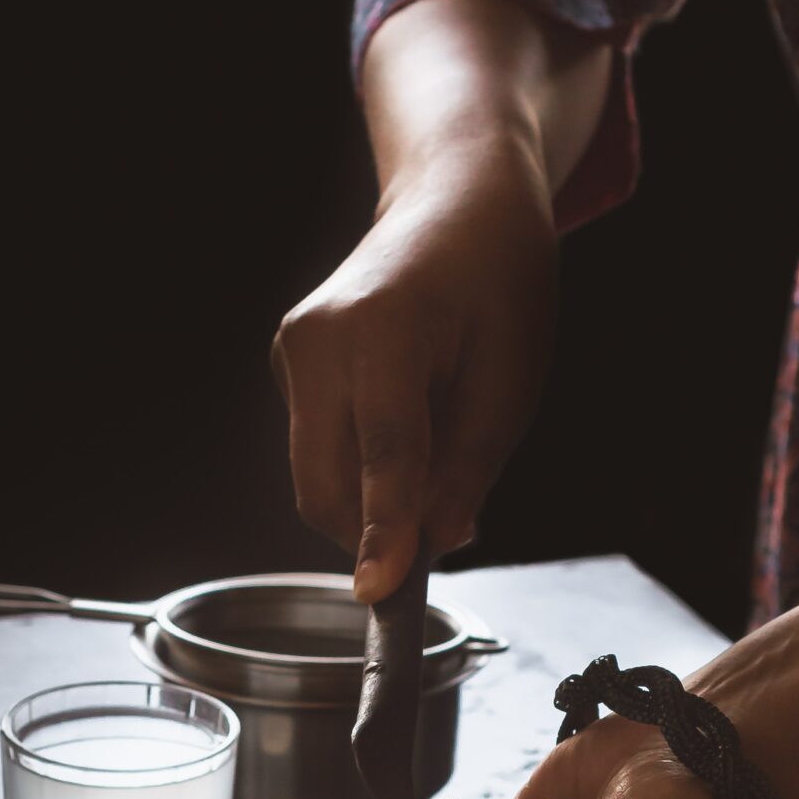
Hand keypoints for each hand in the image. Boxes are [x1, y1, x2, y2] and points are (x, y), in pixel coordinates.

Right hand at [271, 135, 556, 602]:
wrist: (457, 205)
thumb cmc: (497, 286)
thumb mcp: (510, 384)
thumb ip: (468, 469)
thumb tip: (433, 543)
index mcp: (386, 330)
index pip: (384, 453)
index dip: (384, 530)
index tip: (379, 592)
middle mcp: (320, 338)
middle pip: (327, 482)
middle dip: (374, 531)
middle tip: (442, 533)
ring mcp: (294, 350)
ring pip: (316, 477)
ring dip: (369, 501)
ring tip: (434, 454)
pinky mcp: (287, 364)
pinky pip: (317, 450)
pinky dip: (359, 468)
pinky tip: (404, 426)